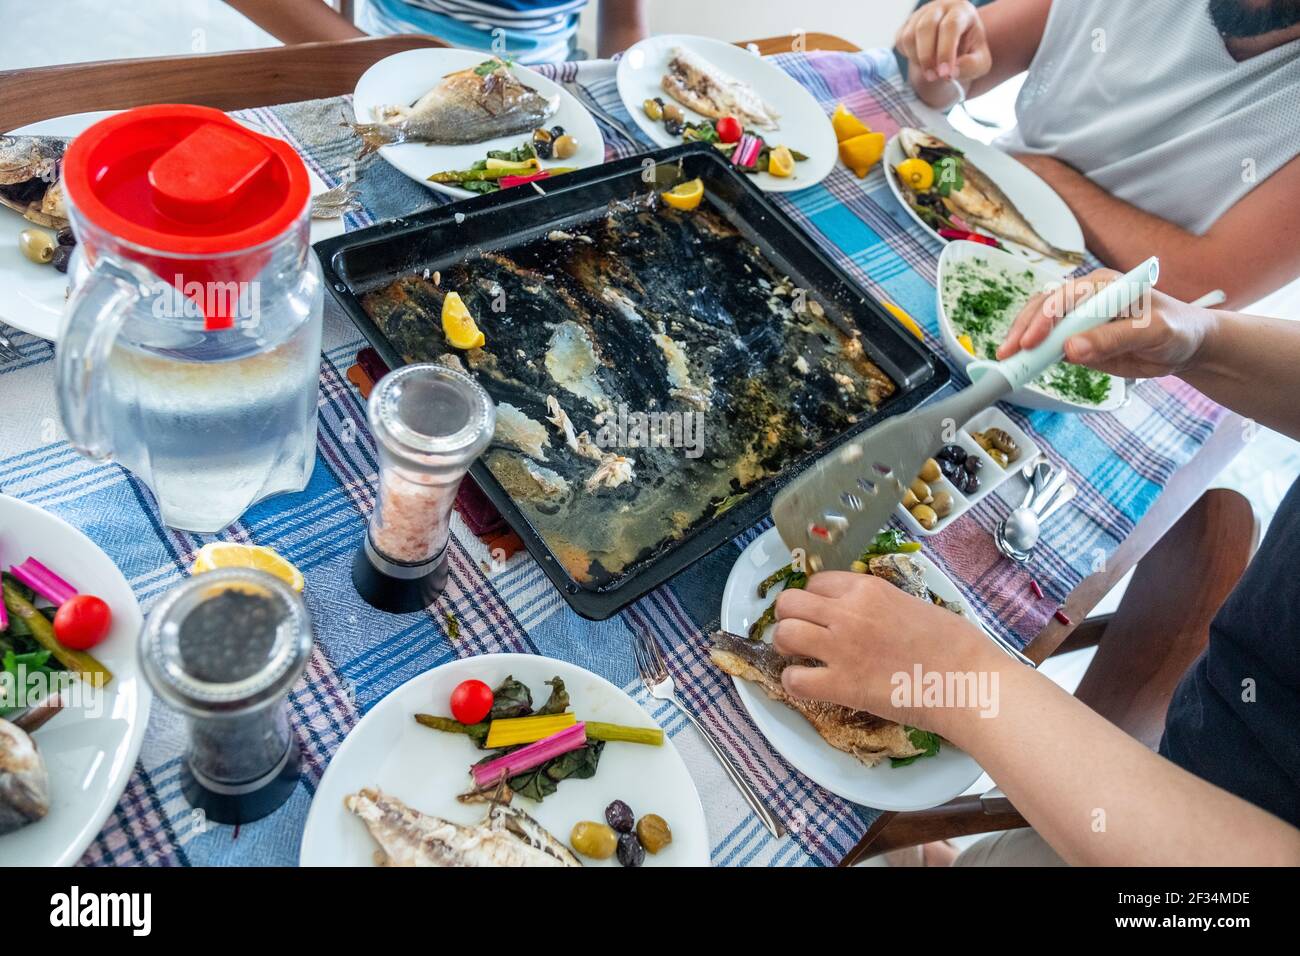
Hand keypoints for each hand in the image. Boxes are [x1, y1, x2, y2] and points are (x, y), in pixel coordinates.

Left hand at [773, 571, 1001, 737]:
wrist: (968, 681)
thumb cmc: (957, 645)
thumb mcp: (915, 604)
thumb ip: (882, 605)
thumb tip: (870, 615)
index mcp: (868, 589)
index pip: (816, 582)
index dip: (814, 600)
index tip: (821, 614)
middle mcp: (847, 612)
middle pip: (789, 602)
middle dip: (789, 617)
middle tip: (802, 634)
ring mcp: (840, 647)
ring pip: (783, 633)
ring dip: (785, 646)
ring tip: (800, 657)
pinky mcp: (841, 684)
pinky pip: (793, 679)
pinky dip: (794, 683)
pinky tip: (809, 685)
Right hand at [895, 0, 992, 87]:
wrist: (955, 49)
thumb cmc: (969, 54)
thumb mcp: (980, 63)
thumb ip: (971, 66)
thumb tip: (952, 72)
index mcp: (962, 11)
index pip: (951, 26)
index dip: (946, 50)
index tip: (945, 73)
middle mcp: (941, 7)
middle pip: (926, 27)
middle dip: (927, 56)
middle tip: (933, 77)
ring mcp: (921, 14)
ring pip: (909, 36)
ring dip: (917, 59)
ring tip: (930, 70)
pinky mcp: (907, 24)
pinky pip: (901, 41)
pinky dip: (909, 56)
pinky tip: (922, 61)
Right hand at [996, 269, 1217, 378]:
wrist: (1185, 345)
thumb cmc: (1176, 330)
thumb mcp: (1154, 332)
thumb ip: (1114, 339)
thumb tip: (1070, 349)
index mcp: (1104, 285)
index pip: (1066, 296)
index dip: (1045, 317)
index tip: (1032, 342)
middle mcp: (1086, 297)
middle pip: (1044, 307)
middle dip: (1024, 329)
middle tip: (1009, 353)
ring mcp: (1078, 318)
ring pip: (1040, 324)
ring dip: (1021, 342)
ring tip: (1008, 361)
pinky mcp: (1075, 338)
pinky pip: (1047, 344)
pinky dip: (1032, 354)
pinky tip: (1020, 364)